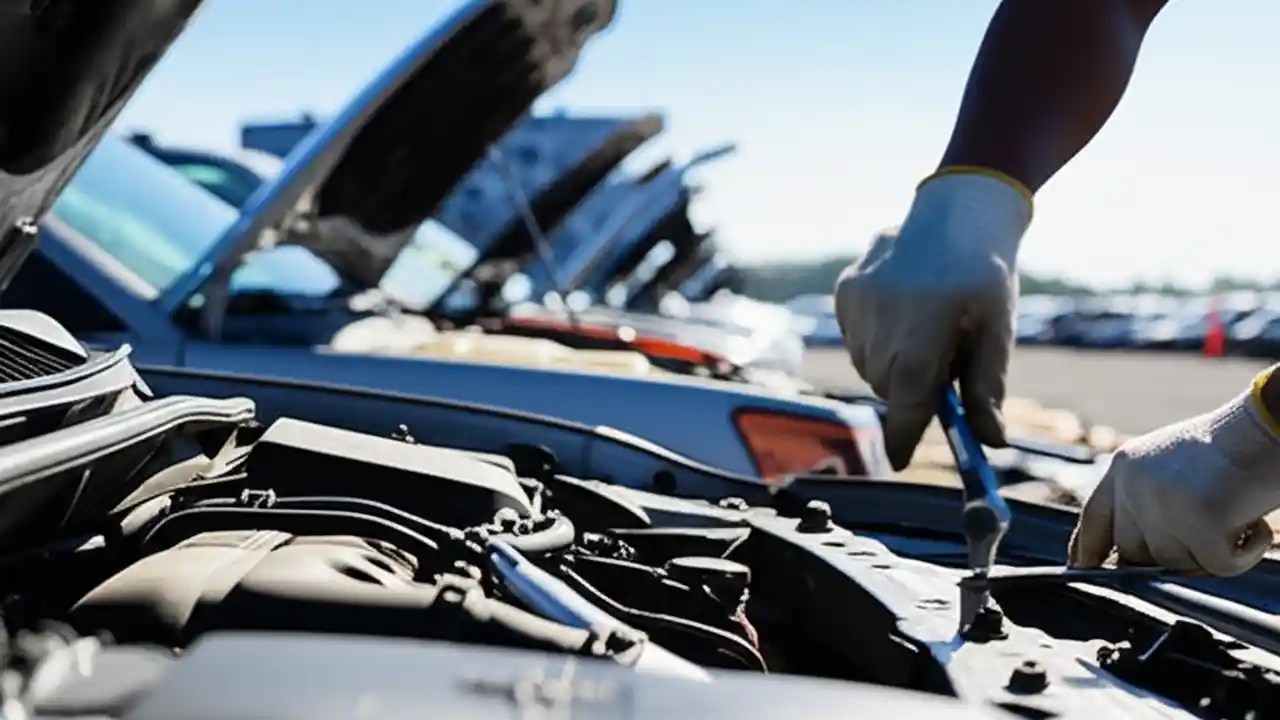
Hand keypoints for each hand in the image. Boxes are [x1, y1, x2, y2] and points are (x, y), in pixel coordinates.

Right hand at [834, 170, 1030, 469]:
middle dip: (913, 391)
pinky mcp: (845, 290)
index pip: (905, 399)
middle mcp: (883, 318)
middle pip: (889, 387)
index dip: (903, 435)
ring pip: (870, 365)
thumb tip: (990, 442)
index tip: (902, 460)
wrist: (958, 211)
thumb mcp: (997, 330)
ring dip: (895, 365)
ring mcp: (858, 302)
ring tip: (925, 331)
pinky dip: (877, 340)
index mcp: (925, 330)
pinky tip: (903, 311)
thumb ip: (987, 387)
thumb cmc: (985, 273)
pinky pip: (856, 338)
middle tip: (943, 371)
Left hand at [1069, 373, 1279, 575]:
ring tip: (1235, 513)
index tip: (1082, 569)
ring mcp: (1163, 504)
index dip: (1086, 550)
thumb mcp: (1170, 467)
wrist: (1271, 425)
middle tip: (1212, 528)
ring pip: (1177, 565)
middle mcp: (1134, 486)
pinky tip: (1255, 523)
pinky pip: (1220, 566)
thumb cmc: (1234, 449)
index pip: (1093, 519)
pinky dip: (1246, 554)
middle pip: (1135, 554)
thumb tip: (1130, 560)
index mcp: (1124, 468)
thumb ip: (1146, 503)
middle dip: (1171, 554)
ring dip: (1212, 552)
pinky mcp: (1199, 522)